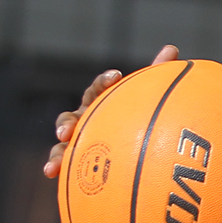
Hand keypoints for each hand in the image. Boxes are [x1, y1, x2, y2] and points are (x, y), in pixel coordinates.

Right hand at [43, 45, 179, 177]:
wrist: (129, 148)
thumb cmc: (136, 119)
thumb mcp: (146, 100)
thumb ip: (156, 75)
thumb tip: (171, 48)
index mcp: (99, 102)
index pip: (99, 89)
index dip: (105, 82)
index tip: (117, 77)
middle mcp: (83, 120)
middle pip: (70, 118)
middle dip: (66, 124)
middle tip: (66, 131)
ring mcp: (78, 142)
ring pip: (61, 146)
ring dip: (56, 153)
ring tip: (51, 167)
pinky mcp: (75, 163)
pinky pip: (65, 166)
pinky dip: (55, 167)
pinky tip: (50, 174)